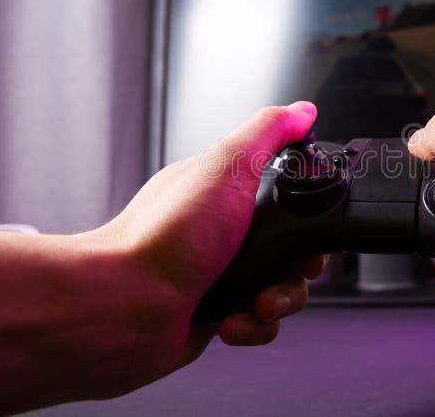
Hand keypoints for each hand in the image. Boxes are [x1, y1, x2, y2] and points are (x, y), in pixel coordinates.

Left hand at [92, 101, 324, 393]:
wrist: (124, 309)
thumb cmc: (161, 238)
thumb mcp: (228, 167)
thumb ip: (269, 133)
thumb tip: (302, 110)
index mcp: (221, 192)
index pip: (283, 197)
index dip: (306, 215)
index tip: (311, 228)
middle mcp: (220, 233)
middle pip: (291, 249)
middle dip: (297, 267)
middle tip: (287, 269)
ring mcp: (218, 274)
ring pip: (280, 289)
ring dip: (278, 300)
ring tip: (258, 302)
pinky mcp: (216, 312)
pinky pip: (258, 322)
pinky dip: (253, 325)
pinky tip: (232, 319)